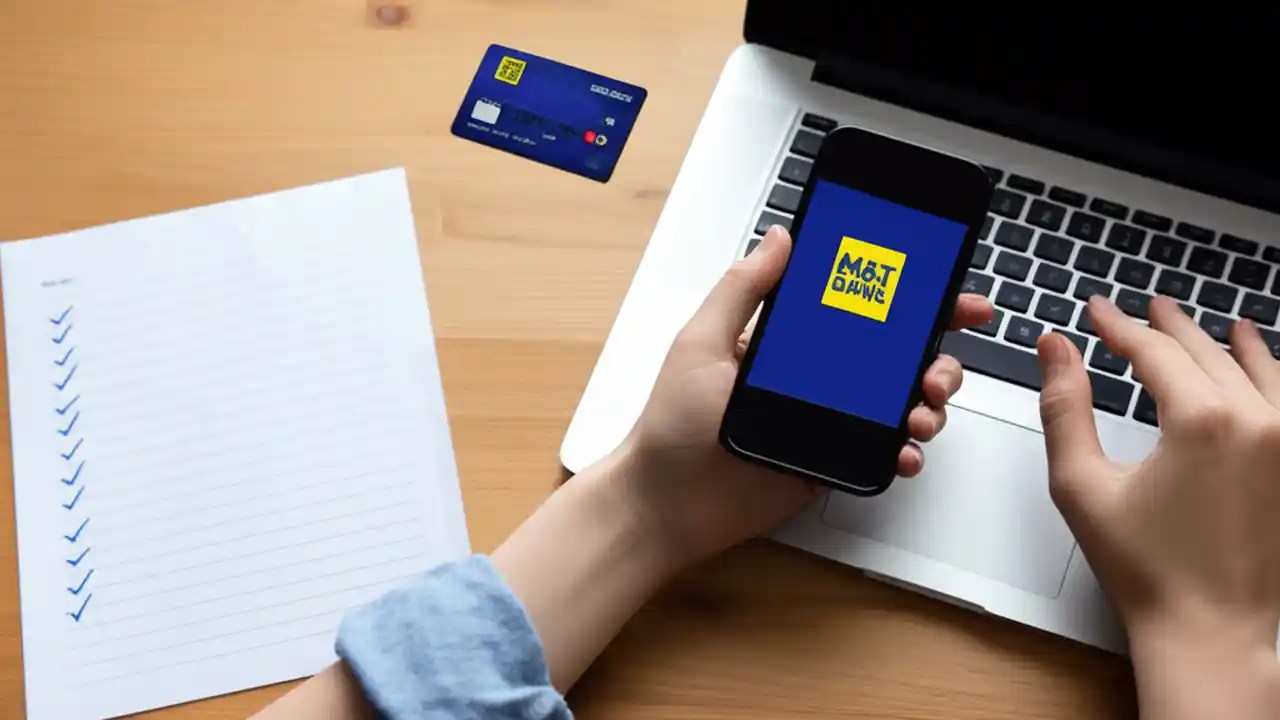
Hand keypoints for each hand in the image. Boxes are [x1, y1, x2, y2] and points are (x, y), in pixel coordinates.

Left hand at [617, 225, 994, 565]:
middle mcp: (815, 377)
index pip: (859, 310)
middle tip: (939, 367)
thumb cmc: (671, 425)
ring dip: (927, 403)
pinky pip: (882, 451)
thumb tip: (780, 238)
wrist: (666, 503)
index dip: (909, 299)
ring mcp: (828, 421)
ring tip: (921, 411)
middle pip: (895, 356)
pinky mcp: (831, 462)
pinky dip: (906, 450)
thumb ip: (742, 289)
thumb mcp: (701, 342)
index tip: (946, 292)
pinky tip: (904, 451)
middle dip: (935, 356)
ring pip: (900, 403)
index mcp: (789, 341)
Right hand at [1036, 296, 1279, 717]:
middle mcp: (1259, 422)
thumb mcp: (1082, 485)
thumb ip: (1064, 407)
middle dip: (1170, 327)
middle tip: (1145, 307)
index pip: (1154, 351)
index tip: (1097, 310)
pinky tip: (1268, 369)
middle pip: (1209, 353)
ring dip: (1235, 344)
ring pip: (1264, 370)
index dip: (1119, 326)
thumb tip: (1054, 350)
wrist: (1213, 632)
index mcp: (1204, 420)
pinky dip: (1275, 377)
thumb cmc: (1148, 570)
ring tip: (1223, 325)